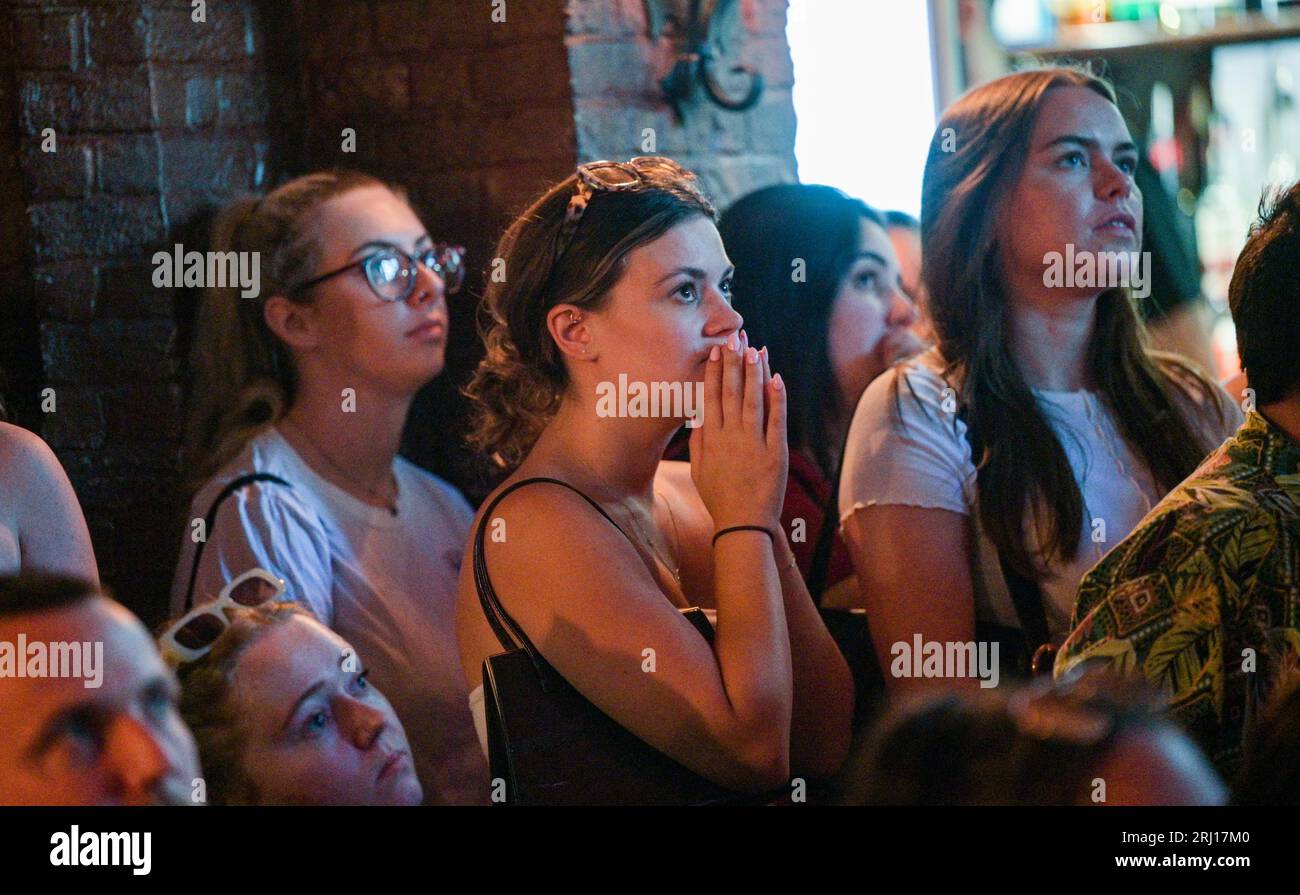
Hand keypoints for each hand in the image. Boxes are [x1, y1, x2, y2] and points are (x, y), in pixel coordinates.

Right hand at [689, 329, 787, 534]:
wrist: (742, 526)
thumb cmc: (719, 499)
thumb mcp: (699, 470)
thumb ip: (698, 440)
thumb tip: (698, 414)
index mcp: (711, 439)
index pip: (711, 396)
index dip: (714, 371)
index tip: (717, 350)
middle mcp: (730, 437)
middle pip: (730, 391)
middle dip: (733, 362)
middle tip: (735, 337)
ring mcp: (753, 444)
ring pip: (752, 400)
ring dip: (753, 372)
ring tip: (754, 348)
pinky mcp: (774, 452)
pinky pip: (775, 419)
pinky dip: (776, 398)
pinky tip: (775, 378)